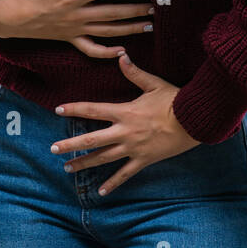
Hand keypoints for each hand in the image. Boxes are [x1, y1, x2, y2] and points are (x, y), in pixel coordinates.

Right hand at [0, 0, 155, 58]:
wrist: (7, 18)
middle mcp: (76, 16)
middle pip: (111, 14)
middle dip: (134, 11)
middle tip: (154, 8)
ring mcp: (74, 30)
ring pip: (107, 32)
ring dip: (128, 30)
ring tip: (148, 26)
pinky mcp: (69, 39)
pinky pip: (90, 50)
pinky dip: (107, 52)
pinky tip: (122, 52)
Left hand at [49, 52, 202, 195]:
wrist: (193, 121)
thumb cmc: (174, 100)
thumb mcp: (154, 84)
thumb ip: (134, 72)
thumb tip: (121, 56)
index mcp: (124, 112)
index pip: (93, 109)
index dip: (74, 109)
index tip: (58, 110)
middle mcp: (124, 132)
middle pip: (92, 139)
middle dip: (70, 145)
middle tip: (53, 149)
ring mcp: (132, 148)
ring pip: (103, 158)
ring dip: (84, 163)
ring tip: (67, 168)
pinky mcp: (143, 159)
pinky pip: (125, 174)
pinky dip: (113, 183)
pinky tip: (100, 191)